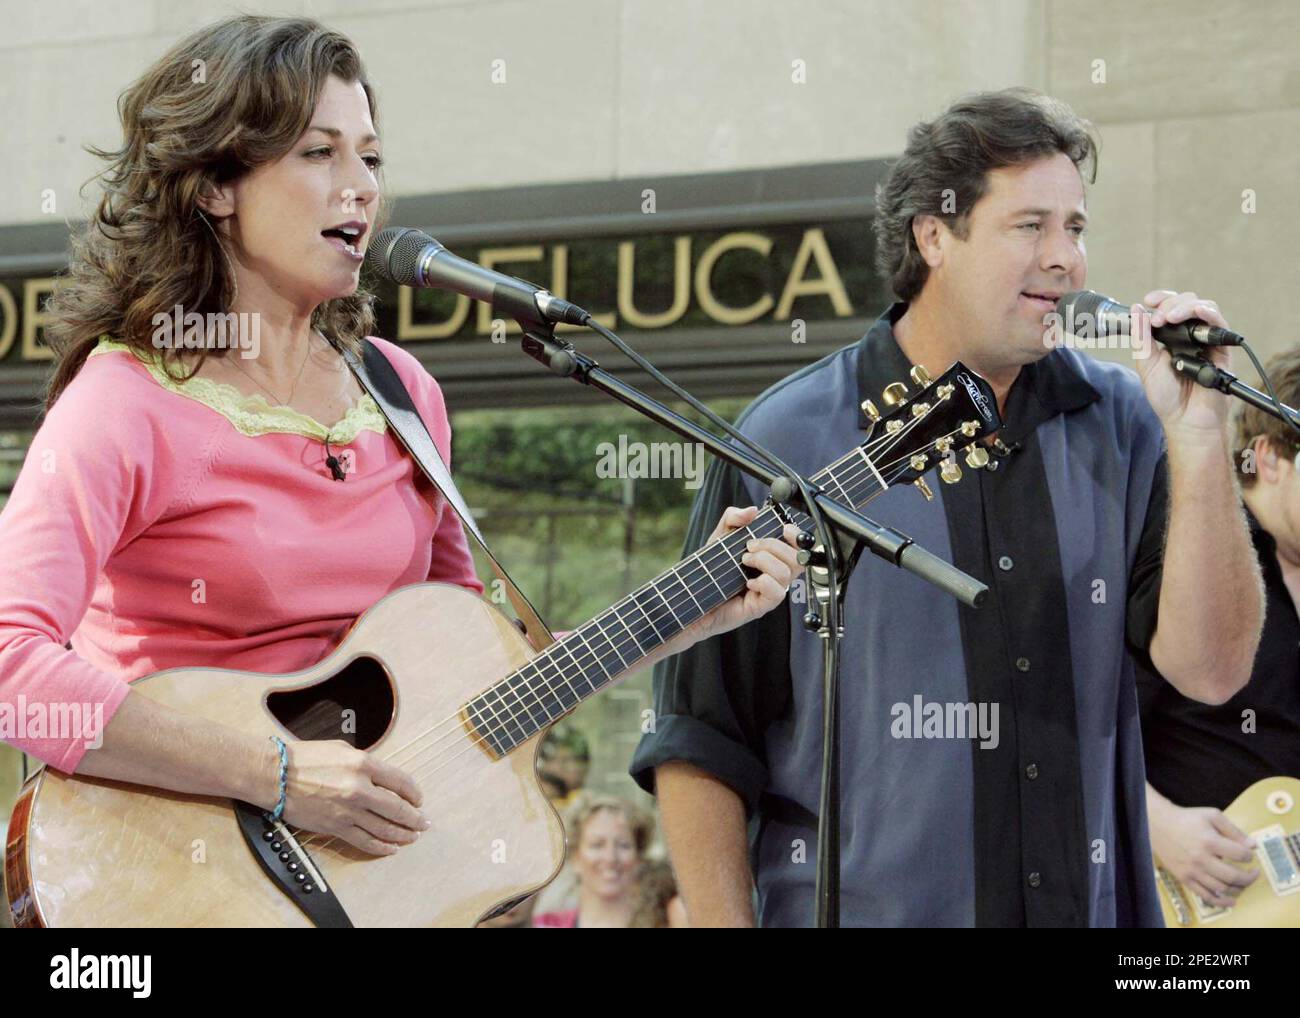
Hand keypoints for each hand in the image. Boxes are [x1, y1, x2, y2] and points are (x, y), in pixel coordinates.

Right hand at [272, 739, 429, 855]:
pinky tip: (391, 848)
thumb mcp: (343, 749)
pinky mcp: (335, 827)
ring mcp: (347, 810)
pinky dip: (381, 846)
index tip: (419, 799)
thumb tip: (382, 776)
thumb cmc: (306, 758)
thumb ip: (365, 763)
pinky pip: (364, 841)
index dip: (414, 792)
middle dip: (414, 818)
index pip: (400, 781)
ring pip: (383, 828)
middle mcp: (359, 788)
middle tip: (424, 823)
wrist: (275, 775)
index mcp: (363, 764)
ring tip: (413, 837)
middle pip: (397, 808)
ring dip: (402, 834)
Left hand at [684, 505, 802, 643]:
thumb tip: (751, 511)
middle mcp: (774, 576)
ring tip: (744, 561)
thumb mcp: (720, 537)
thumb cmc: (710, 570)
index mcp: (771, 559)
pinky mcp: (761, 607)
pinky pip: (776, 593)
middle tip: (750, 546)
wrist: (693, 596)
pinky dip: (762, 582)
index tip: (784, 528)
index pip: (798, 548)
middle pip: (796, 559)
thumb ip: (733, 518)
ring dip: (764, 561)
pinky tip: (747, 582)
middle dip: (773, 545)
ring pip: (786, 573)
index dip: (797, 537)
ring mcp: (769, 592)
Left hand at [1131, 289, 1233, 440]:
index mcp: (1170, 336)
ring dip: (1185, 307)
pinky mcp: (1221, 348)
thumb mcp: (1146, 364)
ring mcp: (1205, 340)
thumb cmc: (1166, 396)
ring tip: (1171, 318)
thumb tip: (1135, 309)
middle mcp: (1189, 335)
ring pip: (1203, 308)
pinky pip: (1220, 323)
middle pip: (1186, 302)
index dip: (1160, 299)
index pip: (1168, 307)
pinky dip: (1209, 313)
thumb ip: (1142, 338)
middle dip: (1170, 304)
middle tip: (1159, 319)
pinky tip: (1198, 312)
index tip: (1147, 301)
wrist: (1185, 419)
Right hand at [1149, 798, 1257, 908]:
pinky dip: (1221, 902)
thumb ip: (1234, 830)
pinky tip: (1231, 901)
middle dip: (1250, 877)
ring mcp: (1192, 871)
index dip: (1249, 856)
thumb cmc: (1187, 819)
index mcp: (1210, 841)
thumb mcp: (1212, 816)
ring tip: (1243, 884)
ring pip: (1222, 889)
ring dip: (1238, 889)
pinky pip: (1206, 896)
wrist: (1158, 825)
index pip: (1240, 855)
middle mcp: (1201, 858)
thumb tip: (1253, 846)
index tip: (1249, 854)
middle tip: (1254, 873)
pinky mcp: (1184, 878)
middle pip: (1234, 876)